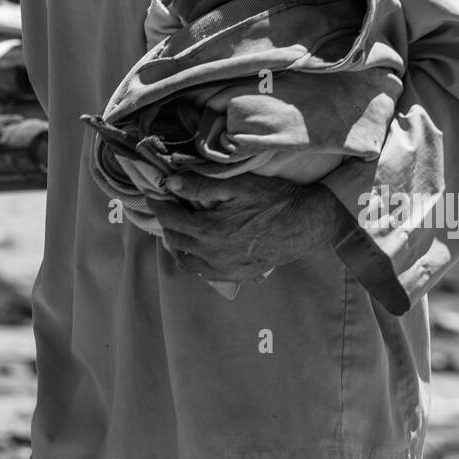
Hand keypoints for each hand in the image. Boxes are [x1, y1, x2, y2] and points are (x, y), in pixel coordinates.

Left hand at [155, 171, 349, 282]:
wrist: (305, 225)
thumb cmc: (273, 200)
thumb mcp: (237, 186)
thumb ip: (201, 185)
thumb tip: (170, 182)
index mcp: (209, 230)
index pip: (171, 219)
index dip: (159, 206)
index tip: (153, 195)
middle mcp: (212, 254)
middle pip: (175, 239)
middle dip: (165, 223)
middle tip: (164, 208)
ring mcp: (223, 268)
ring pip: (185, 261)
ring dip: (176, 244)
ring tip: (176, 229)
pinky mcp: (236, 275)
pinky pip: (203, 273)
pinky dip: (192, 260)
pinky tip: (196, 249)